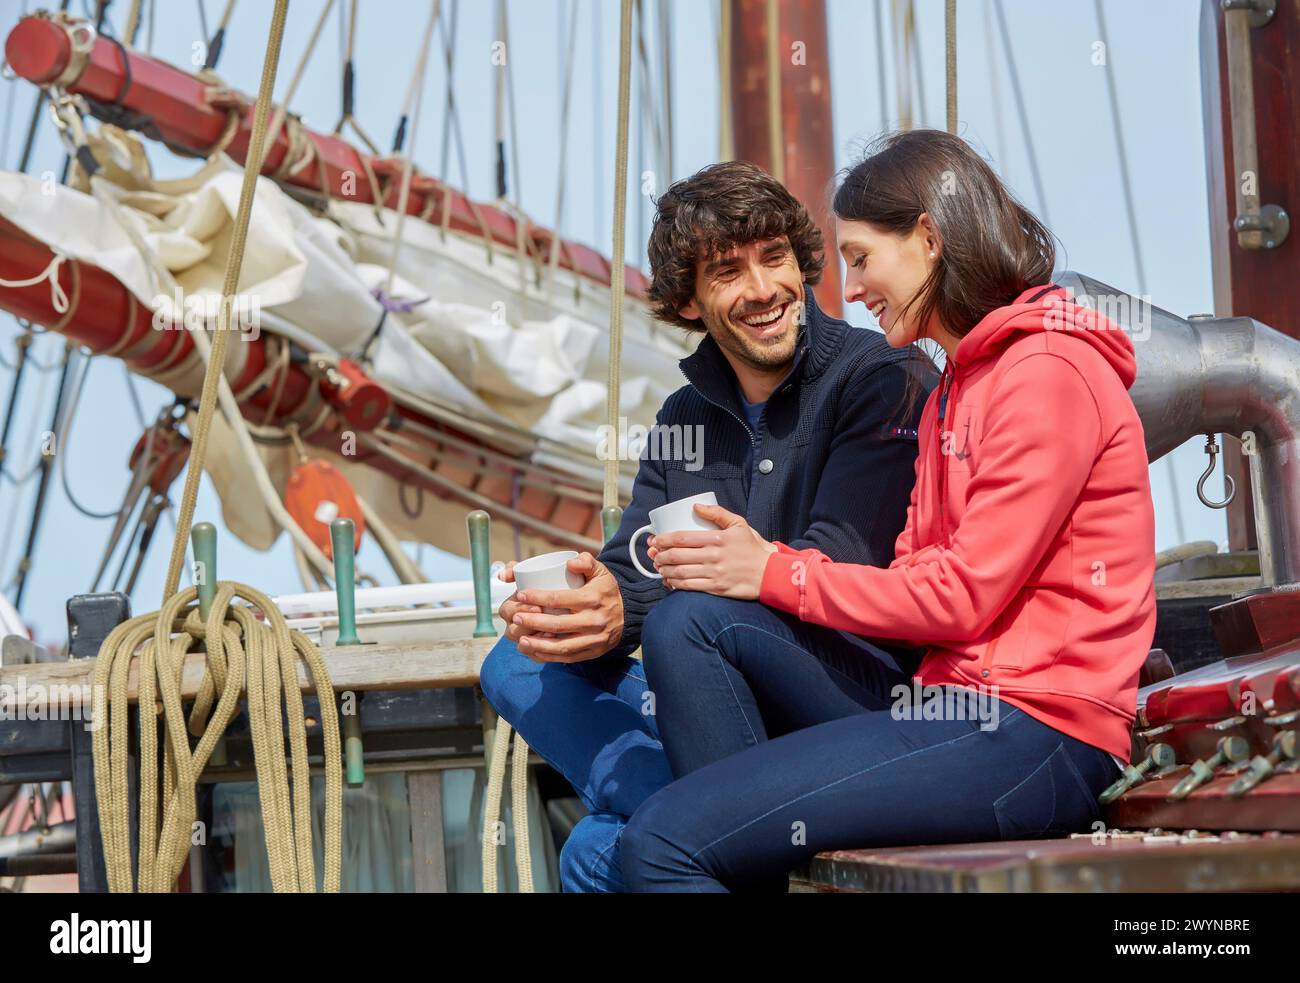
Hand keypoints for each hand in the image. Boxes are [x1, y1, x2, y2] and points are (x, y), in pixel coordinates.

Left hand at [504, 552, 624, 662]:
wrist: (629, 613)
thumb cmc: (606, 590)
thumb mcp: (601, 571)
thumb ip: (586, 561)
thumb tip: (569, 563)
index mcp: (594, 598)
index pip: (560, 598)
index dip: (538, 597)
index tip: (521, 595)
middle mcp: (595, 620)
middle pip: (558, 625)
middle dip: (533, 622)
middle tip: (516, 618)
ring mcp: (595, 639)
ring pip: (562, 646)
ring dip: (538, 645)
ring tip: (520, 641)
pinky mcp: (594, 651)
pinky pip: (569, 657)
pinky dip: (550, 657)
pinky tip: (535, 652)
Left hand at [648, 504, 776, 598]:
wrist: (770, 574)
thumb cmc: (752, 548)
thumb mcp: (739, 524)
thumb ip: (717, 513)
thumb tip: (694, 506)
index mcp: (716, 538)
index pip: (681, 538)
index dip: (663, 539)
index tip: (654, 540)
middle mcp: (713, 556)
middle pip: (676, 556)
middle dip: (659, 555)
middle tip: (653, 555)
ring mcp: (714, 574)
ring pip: (679, 573)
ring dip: (664, 570)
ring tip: (659, 567)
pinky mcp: (716, 589)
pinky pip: (689, 587)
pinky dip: (675, 585)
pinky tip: (669, 581)